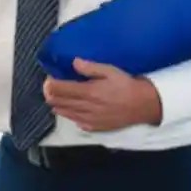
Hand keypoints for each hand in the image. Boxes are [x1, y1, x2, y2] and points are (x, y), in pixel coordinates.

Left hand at [43, 58, 162, 131]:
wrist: (142, 105)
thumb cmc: (126, 85)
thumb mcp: (110, 71)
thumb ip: (90, 68)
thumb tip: (74, 62)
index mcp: (88, 92)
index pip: (60, 89)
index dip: (50, 84)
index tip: (49, 79)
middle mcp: (86, 107)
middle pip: (59, 102)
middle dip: (50, 95)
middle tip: (49, 88)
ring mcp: (89, 119)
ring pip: (65, 114)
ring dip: (57, 106)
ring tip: (55, 99)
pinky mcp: (94, 127)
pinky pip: (76, 122)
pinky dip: (69, 116)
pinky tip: (71, 110)